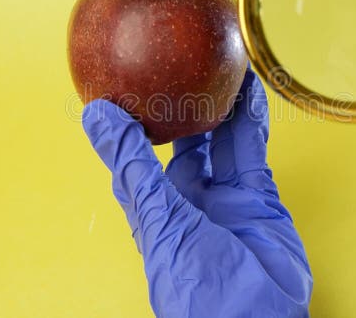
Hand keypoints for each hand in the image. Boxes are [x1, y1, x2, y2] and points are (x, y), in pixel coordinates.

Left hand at [83, 69, 311, 317]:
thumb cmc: (197, 287)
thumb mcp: (157, 220)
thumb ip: (132, 166)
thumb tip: (96, 117)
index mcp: (157, 210)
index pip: (139, 159)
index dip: (133, 126)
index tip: (127, 87)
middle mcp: (191, 200)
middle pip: (185, 144)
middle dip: (183, 110)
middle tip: (180, 69)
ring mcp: (227, 197)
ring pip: (221, 140)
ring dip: (219, 106)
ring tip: (216, 68)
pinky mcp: (258, 196)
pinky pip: (251, 150)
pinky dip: (250, 120)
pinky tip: (247, 91)